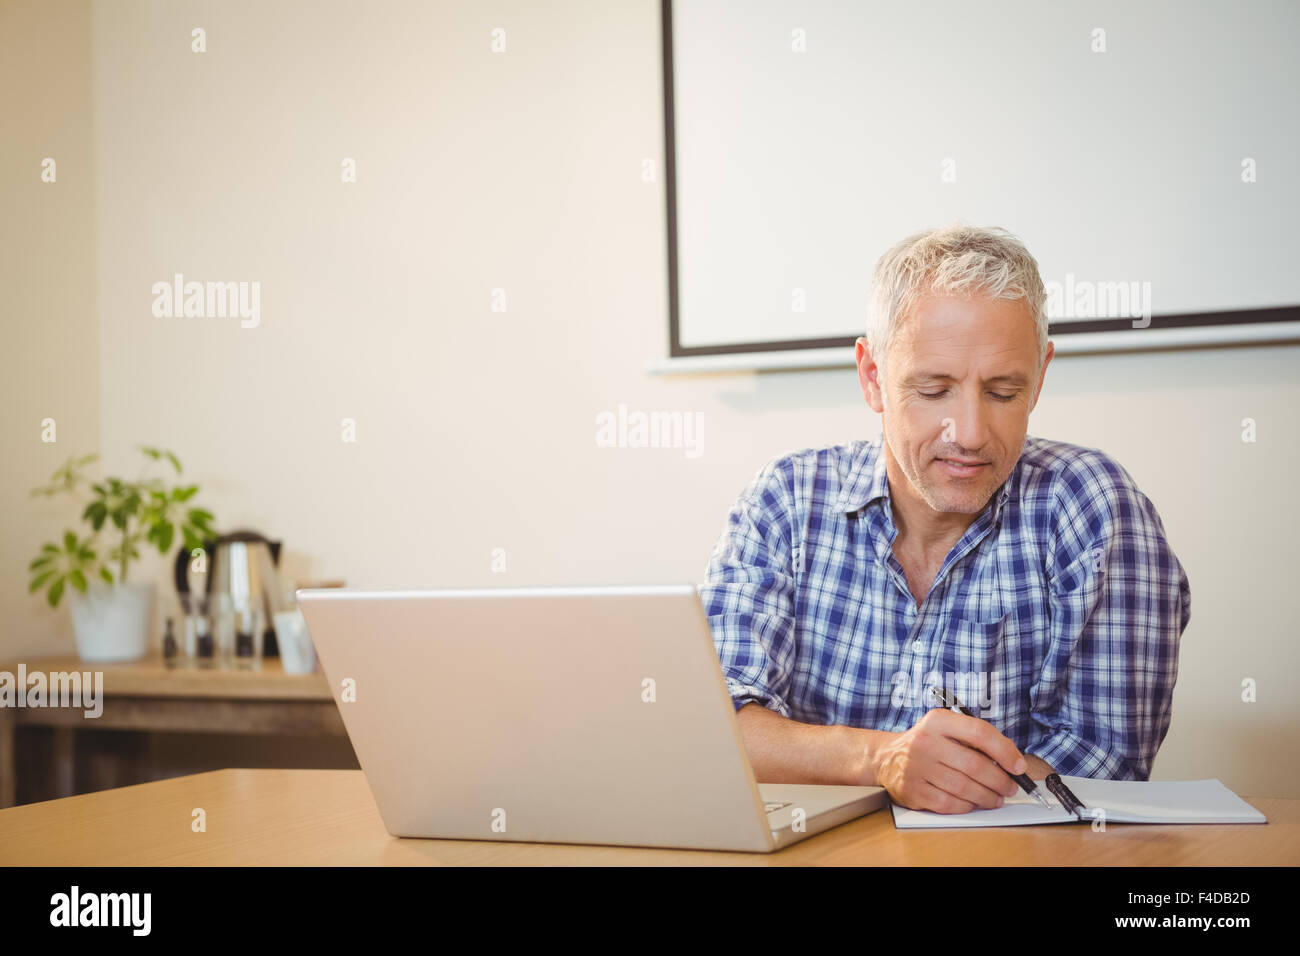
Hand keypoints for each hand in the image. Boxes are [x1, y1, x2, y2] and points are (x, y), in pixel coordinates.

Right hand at [872, 708, 1027, 812]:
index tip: (1018, 766)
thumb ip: (975, 739)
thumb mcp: (946, 728)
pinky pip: (949, 804)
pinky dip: (967, 806)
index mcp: (937, 721)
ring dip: (987, 797)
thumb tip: (1011, 760)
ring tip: (995, 798)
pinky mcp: (913, 791)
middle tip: (1009, 787)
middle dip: (1000, 781)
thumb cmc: (926, 743)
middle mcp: (925, 742)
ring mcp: (917, 768)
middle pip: (975, 765)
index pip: (979, 732)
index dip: (1005, 751)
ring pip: (964, 788)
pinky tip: (972, 803)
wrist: (886, 758)